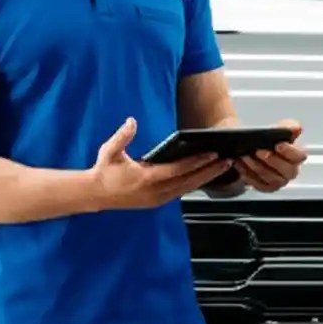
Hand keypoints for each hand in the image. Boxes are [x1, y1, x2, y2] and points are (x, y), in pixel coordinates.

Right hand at [91, 118, 231, 208]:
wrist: (95, 194)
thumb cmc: (103, 171)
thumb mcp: (109, 151)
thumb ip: (122, 136)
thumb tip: (132, 121)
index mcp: (146, 178)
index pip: (178, 170)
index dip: (197, 162)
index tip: (212, 154)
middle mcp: (155, 192)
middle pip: (189, 182)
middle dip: (210, 171)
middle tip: (228, 162)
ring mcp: (157, 199)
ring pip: (187, 188)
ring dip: (205, 178)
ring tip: (222, 168)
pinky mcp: (156, 202)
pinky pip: (180, 192)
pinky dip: (194, 184)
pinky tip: (204, 176)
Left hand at [233, 119, 307, 192]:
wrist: (251, 147)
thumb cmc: (267, 140)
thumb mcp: (277, 129)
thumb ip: (288, 128)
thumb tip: (296, 128)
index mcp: (296, 156)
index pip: (299, 156)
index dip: (289, 151)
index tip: (277, 144)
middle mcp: (290, 171)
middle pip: (286, 171)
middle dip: (271, 160)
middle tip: (258, 150)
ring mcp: (278, 181)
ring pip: (270, 178)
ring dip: (257, 166)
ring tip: (246, 156)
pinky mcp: (265, 187)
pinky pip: (258, 184)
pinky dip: (248, 174)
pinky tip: (241, 164)